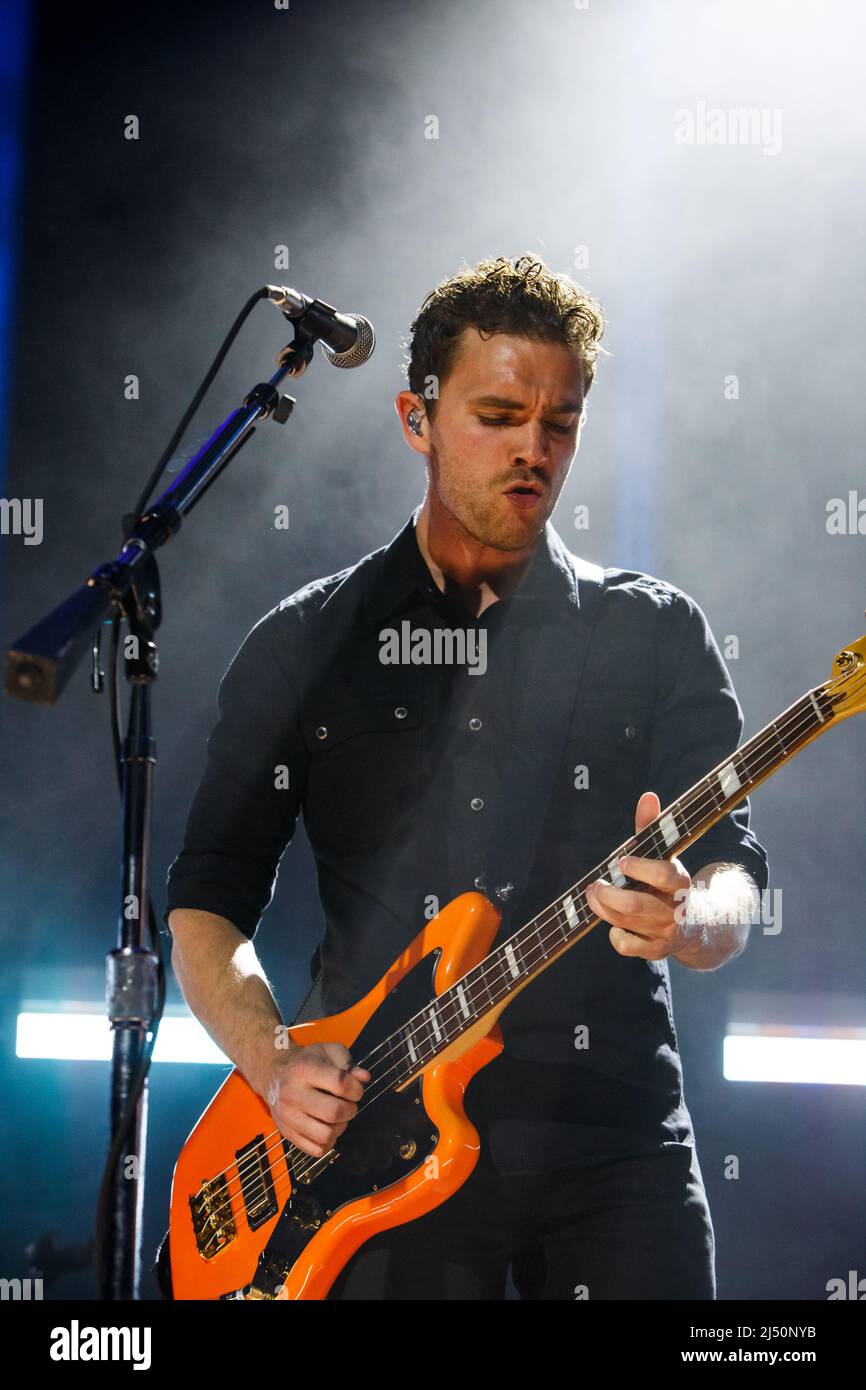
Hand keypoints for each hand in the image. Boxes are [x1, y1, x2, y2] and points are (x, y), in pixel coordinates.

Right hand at [263, 1041, 370, 1158]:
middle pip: (333, 1112)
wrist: (274, 1074)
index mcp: (304, 1070)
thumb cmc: (307, 1062)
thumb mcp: (327, 1051)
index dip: (356, 1088)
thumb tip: (364, 1078)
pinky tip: (328, 1127)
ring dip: (340, 1127)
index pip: (340, 1083)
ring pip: (326, 1135)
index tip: (355, 1088)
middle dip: (350, 1110)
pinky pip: (316, 1149)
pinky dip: (329, 1141)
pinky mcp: (287, 1133)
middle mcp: (293, 1094)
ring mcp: (288, 1116)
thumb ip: (348, 1063)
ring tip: (338, 1116)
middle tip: (348, 1104)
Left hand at [585, 790, 691, 961]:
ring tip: (593, 895)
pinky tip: (614, 923)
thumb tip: (647, 796)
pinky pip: (626, 945)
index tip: (621, 860)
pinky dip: (614, 934)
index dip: (641, 868)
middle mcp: (675, 909)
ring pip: (626, 922)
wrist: (699, 926)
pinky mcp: (655, 951)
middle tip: (594, 885)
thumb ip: (653, 827)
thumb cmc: (671, 883)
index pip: (664, 874)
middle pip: (637, 905)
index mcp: (681, 881)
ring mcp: (665, 932)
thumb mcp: (666, 855)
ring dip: (603, 908)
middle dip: (609, 894)